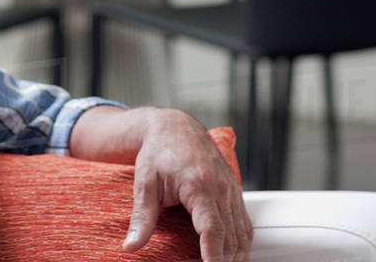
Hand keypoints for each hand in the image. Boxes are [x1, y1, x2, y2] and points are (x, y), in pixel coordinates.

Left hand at [122, 107, 250, 261]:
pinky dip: (242, 242)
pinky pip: (245, 223)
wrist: (175, 127)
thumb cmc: (159, 152)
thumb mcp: (145, 183)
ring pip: (242, 232)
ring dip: (236, 256)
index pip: (212, 229)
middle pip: (230, 236)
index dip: (213, 256)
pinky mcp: (234, 190)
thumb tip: (131, 245)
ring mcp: (231, 189)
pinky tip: (232, 255)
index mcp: (199, 185)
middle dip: (224, 261)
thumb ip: (141, 217)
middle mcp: (220, 188)